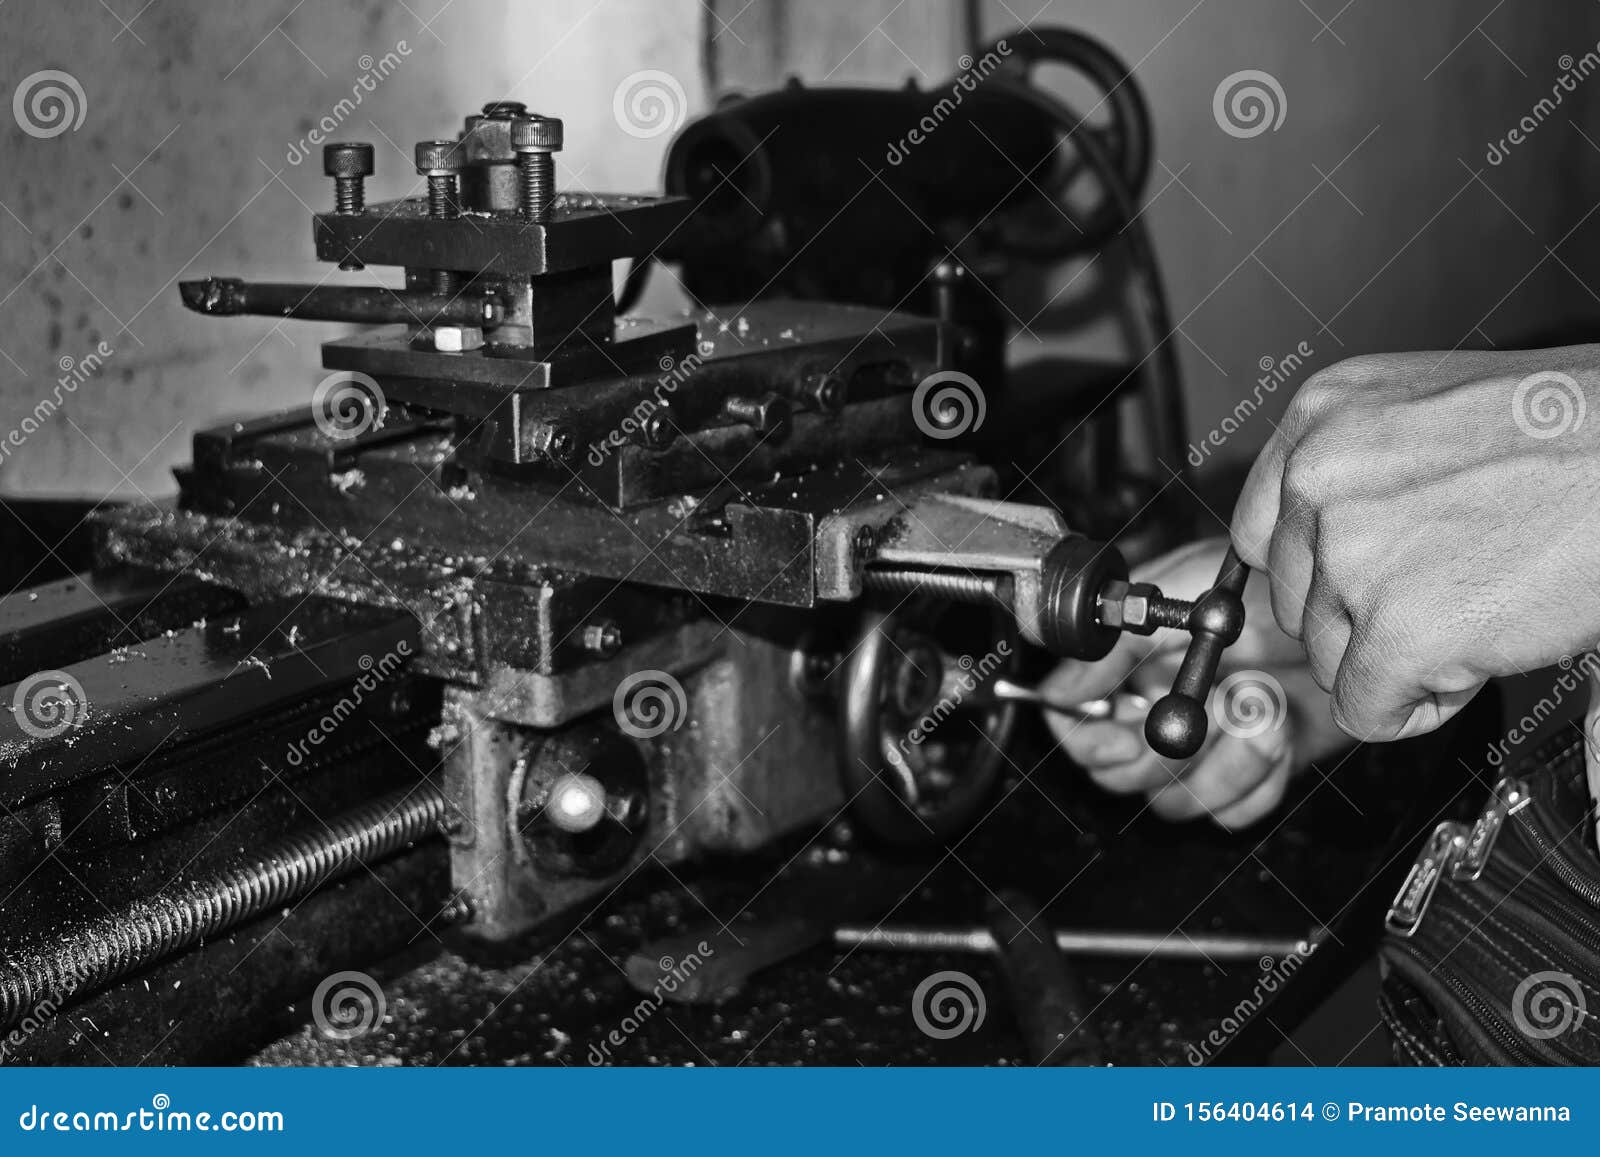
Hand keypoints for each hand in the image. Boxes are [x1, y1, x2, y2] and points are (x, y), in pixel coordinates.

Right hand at [1041, 538, 1349, 828]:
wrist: (1360, 621)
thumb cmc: (1279, 588)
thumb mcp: (1192, 592)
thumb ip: (1121, 642)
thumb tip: (1060, 685)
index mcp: (1132, 667)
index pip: (1077, 722)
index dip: (1090, 738)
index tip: (1123, 737)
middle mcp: (1161, 712)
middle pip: (1123, 775)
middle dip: (1169, 751)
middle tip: (1208, 711)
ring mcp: (1206, 750)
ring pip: (1179, 801)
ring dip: (1225, 761)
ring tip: (1261, 705)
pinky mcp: (1253, 774)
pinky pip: (1233, 813)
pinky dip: (1259, 780)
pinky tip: (1280, 731)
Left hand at [1232, 347, 1599, 742]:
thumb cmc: (1577, 433)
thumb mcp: (1430, 418)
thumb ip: (1355, 477)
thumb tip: (1312, 557)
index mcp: (1322, 418)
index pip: (1258, 533)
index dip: (1314, 574)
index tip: (1357, 585)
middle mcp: (1320, 478)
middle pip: (1294, 602)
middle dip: (1363, 617)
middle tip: (1451, 590)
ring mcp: (1354, 555)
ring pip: (1328, 659)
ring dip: (1397, 657)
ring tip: (1479, 607)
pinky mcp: (1400, 630)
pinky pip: (1365, 710)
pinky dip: (1415, 707)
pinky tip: (1471, 663)